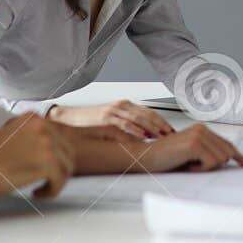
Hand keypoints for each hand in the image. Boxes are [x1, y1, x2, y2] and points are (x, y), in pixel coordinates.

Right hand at [0, 112, 74, 200]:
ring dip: (56, 180)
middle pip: (68, 151)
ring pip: (67, 167)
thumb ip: (33, 137)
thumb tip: (52, 152)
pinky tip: (37, 193)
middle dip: (59, 169)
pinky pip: (60, 181)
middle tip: (46, 180)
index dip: (55, 156)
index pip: (60, 137)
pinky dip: (51, 191)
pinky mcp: (47, 162)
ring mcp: (47, 143)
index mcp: (35, 118)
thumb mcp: (13, 136)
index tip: (44, 167)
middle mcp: (44, 127)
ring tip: (40, 187)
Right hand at [51, 100, 172, 137]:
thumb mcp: (113, 120)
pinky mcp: (105, 117)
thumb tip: (146, 137)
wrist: (70, 117)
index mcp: (126, 105)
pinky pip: (123, 123)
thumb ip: (128, 125)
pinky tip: (142, 135)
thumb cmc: (92, 121)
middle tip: (171, 135)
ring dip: (152, 128)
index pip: (150, 112)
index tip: (171, 131)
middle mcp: (122, 105)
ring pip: (138, 118)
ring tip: (161, 137)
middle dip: (161, 125)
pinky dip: (135, 129)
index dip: (162, 122)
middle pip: (147, 114)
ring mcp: (114, 110)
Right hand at [126, 124, 242, 172]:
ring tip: (186, 163)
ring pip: (220, 159)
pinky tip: (185, 164)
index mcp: (203, 130)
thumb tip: (230, 159)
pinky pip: (210, 163)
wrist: (145, 158)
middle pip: (227, 153)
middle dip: (213, 165)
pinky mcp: (195, 144)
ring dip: (204, 167)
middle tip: (191, 165)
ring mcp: (199, 135)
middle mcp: (203, 129)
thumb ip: (208, 153)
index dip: (239, 157)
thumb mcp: (191, 155)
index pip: (227, 145)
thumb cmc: (166, 159)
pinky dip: (199, 169)